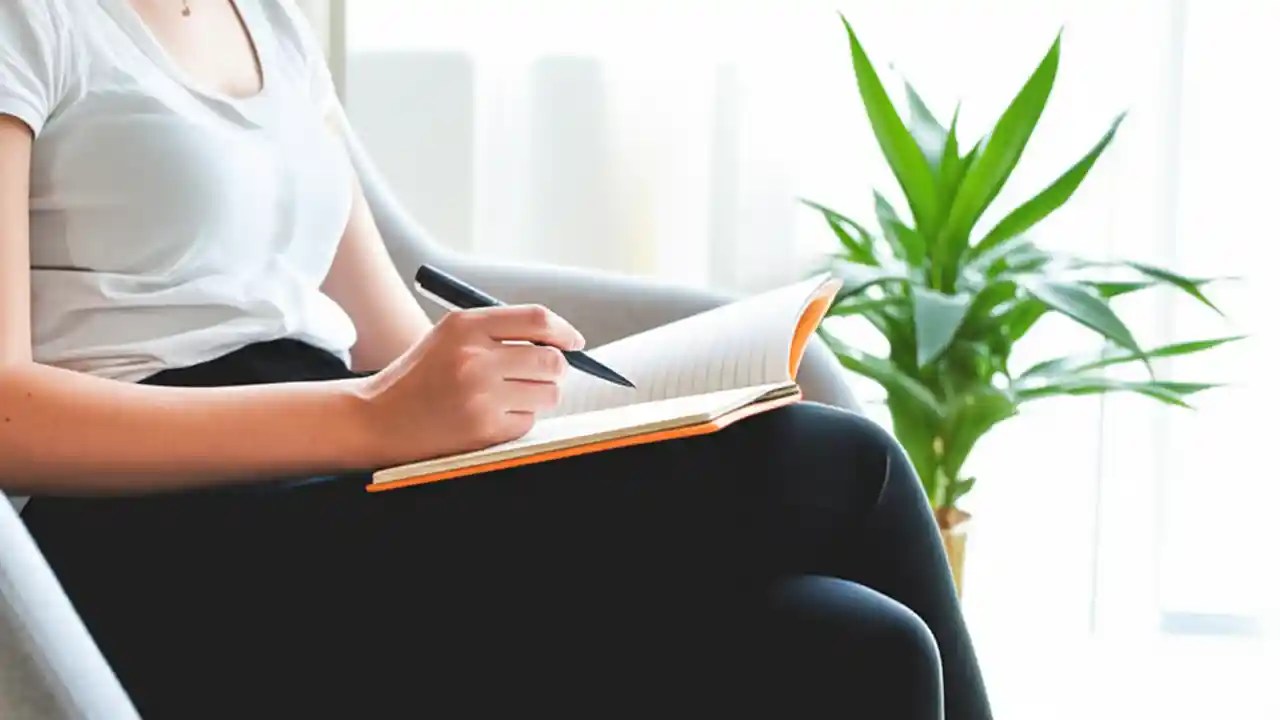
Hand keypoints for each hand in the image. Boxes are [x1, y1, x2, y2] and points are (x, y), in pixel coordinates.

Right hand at [354, 305, 585, 465]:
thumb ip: (501, 331)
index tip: (574, 342)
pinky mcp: (483, 429)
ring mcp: (480, 396)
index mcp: (466, 325)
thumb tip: (561, 342)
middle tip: (544, 375)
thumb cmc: (422, 375)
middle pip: (552, 361)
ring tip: (510, 396)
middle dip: (556, 369)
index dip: (564, 331)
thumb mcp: (450, 336)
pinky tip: (493, 416)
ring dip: (539, 396)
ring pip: (547, 394)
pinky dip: (520, 419)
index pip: (537, 319)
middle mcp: (474, 358)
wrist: (377, 418)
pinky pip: (528, 421)